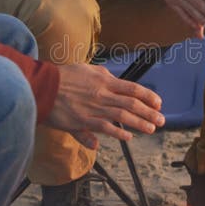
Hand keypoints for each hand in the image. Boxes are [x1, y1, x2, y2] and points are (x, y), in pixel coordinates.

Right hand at [45, 63, 164, 148]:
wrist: (42, 86)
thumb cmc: (62, 77)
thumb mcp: (85, 69)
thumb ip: (101, 74)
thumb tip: (112, 77)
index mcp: (104, 80)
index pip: (132, 88)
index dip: (148, 96)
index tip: (158, 103)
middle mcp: (102, 93)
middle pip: (132, 103)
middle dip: (149, 112)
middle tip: (161, 120)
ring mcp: (94, 107)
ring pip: (122, 116)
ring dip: (139, 123)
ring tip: (151, 129)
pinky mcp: (83, 120)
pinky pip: (105, 128)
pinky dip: (118, 132)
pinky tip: (128, 136)